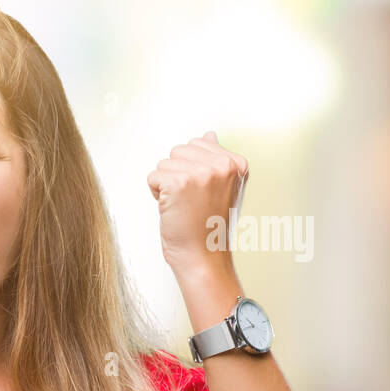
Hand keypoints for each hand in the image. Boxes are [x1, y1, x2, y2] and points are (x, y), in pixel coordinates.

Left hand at [146, 131, 248, 273]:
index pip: (198, 144)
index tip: (201, 192)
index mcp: (236, 163)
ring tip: (182, 205)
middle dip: (176, 174)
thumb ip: (215, 159)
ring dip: (165, 185)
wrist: (203, 256)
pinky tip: (172, 208)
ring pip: (164, 163)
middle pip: (179, 151)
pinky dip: (156, 193)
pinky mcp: (179, 183)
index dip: (191, 169)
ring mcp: (201, 173)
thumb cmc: (208, 226)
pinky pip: (153, 177)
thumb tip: (209, 134)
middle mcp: (222, 165)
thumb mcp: (221, 187)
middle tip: (189, 200)